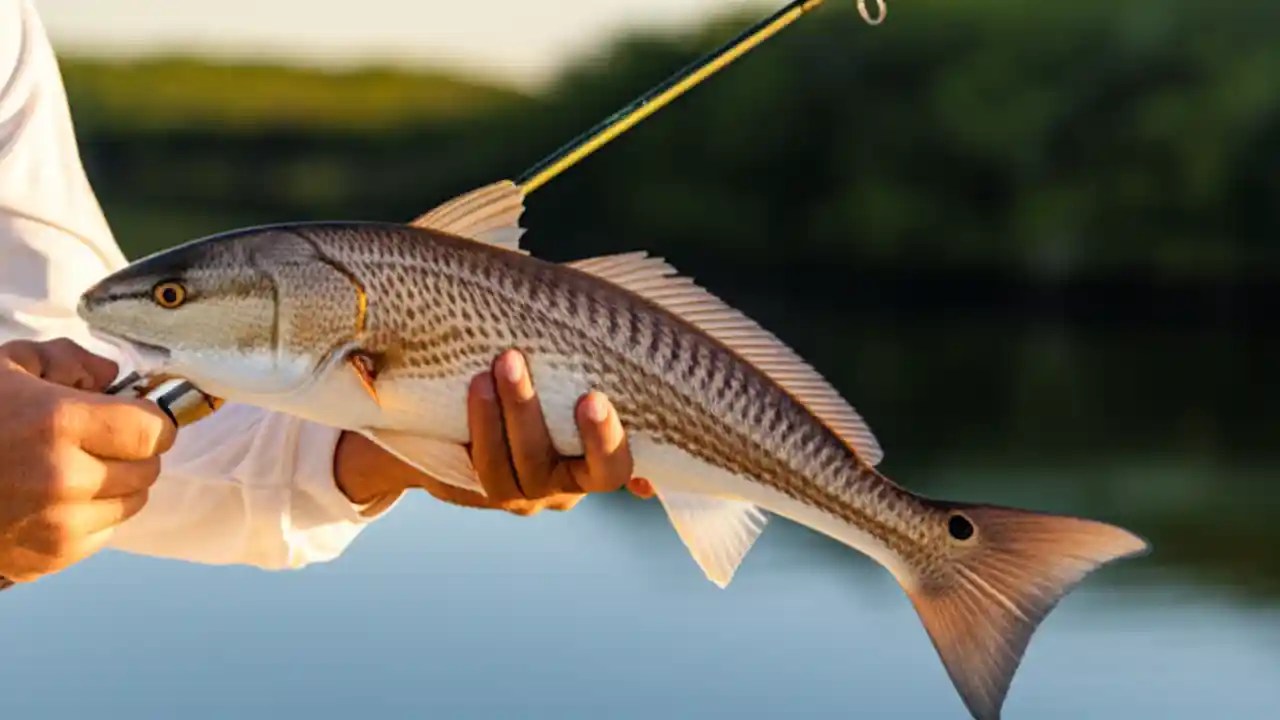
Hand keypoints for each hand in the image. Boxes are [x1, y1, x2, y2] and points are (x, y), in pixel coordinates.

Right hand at [0, 339, 176, 583]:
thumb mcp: (7, 366)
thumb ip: (68, 360)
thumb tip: (114, 378)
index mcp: (58, 423)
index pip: (152, 429)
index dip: (152, 418)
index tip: (140, 413)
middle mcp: (65, 478)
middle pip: (148, 467)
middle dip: (134, 450)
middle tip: (102, 440)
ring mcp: (59, 525)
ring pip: (132, 502)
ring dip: (118, 484)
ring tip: (78, 468)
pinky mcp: (49, 558)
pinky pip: (105, 533)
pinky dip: (93, 515)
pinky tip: (58, 499)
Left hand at [336, 350, 653, 515]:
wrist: (505, 428)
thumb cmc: (563, 393)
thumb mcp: (583, 387)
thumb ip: (603, 372)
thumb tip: (640, 327)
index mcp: (596, 470)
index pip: (610, 469)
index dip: (602, 440)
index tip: (592, 398)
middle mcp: (557, 491)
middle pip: (540, 464)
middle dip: (523, 411)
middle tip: (510, 359)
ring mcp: (512, 494)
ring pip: (497, 470)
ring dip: (487, 420)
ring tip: (480, 375)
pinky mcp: (470, 490)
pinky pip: (462, 470)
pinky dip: (461, 434)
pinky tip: (454, 398)